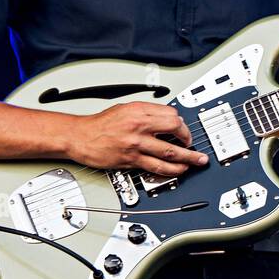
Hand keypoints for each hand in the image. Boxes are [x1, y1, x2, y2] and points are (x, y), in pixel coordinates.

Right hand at [64, 101, 206, 174]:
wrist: (81, 137)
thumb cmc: (100, 124)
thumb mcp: (125, 108)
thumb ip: (145, 112)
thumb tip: (165, 117)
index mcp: (139, 110)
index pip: (171, 114)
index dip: (181, 122)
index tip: (183, 128)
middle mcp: (139, 126)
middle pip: (175, 129)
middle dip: (188, 138)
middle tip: (193, 144)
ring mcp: (136, 144)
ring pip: (169, 152)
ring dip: (187, 157)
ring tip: (197, 160)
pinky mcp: (131, 160)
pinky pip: (156, 167)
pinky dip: (171, 170)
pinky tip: (179, 170)